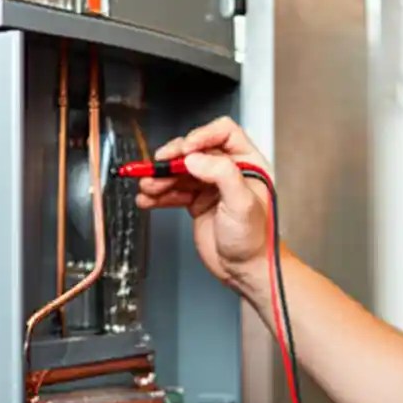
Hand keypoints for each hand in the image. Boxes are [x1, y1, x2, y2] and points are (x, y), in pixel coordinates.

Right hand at [136, 117, 274, 298]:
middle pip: (195, 150)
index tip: (186, 149)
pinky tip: (148, 199)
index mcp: (248, 163)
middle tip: (158, 167)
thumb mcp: (242, 203)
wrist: (246, 270)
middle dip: (173, 159)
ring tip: (148, 187)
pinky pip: (173, 191)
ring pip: (180, 170)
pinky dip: (158, 195)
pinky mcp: (197, 202)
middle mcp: (228, 171)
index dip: (202, 136)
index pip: (224, 133)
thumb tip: (195, 158)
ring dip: (161, 177)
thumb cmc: (255, 239)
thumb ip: (221, 175)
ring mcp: (210, 186)